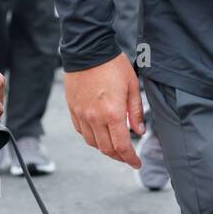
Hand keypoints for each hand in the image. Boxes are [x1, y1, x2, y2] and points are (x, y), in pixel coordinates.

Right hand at [64, 53, 142, 167]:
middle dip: (119, 157)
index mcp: (113, 113)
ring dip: (105, 148)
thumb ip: (136, 111)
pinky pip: (82, 131)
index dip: (130, 158)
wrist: (88, 50)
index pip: (122, 146)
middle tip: (128, 158)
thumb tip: (139, 131)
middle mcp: (95, 118)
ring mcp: (82, 115)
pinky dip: (92, 137)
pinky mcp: (73, 110)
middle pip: (106, 149)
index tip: (137, 163)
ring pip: (93, 142)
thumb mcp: (132, 86)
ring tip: (116, 146)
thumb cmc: (113, 65)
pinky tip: (100, 133)